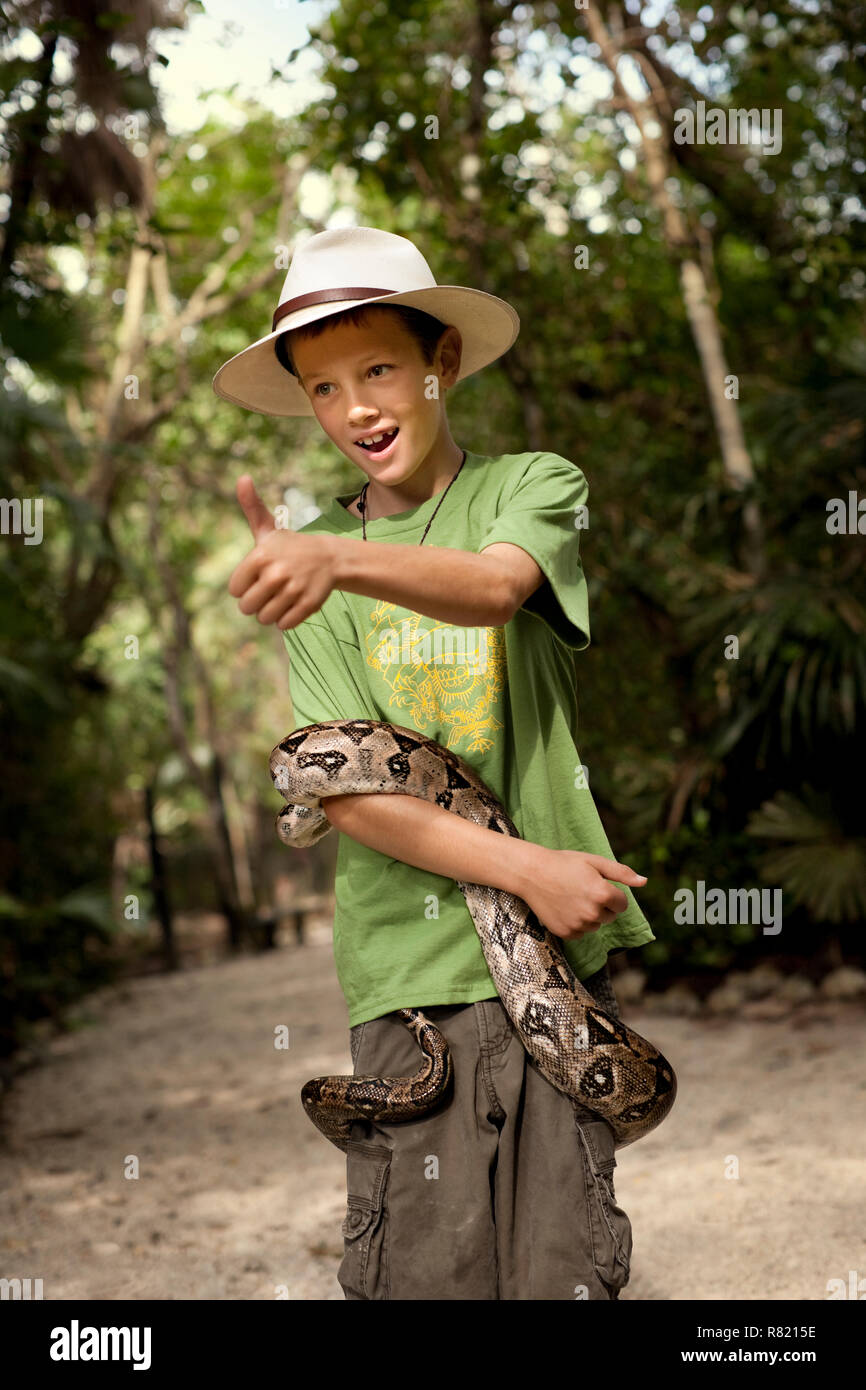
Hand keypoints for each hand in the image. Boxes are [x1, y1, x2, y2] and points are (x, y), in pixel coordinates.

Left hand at [228, 475, 338, 628]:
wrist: (329, 558)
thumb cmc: (290, 547)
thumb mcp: (269, 529)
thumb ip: (251, 507)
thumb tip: (242, 477)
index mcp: (260, 556)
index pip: (235, 590)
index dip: (245, 586)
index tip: (258, 577)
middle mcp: (276, 573)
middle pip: (247, 608)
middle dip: (256, 603)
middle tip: (270, 590)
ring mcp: (293, 590)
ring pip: (265, 618)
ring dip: (271, 612)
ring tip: (281, 598)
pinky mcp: (308, 605)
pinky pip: (284, 625)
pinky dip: (287, 619)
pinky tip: (293, 604)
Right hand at [518, 846, 646, 940]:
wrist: (532, 873)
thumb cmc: (564, 863)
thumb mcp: (595, 861)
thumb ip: (622, 873)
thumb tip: (645, 882)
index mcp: (603, 894)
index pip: (622, 904)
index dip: (612, 894)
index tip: (596, 884)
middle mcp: (592, 913)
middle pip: (610, 916)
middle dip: (602, 905)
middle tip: (582, 890)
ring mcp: (579, 925)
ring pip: (595, 925)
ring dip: (589, 915)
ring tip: (571, 898)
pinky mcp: (566, 934)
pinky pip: (581, 932)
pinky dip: (576, 923)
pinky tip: (564, 908)